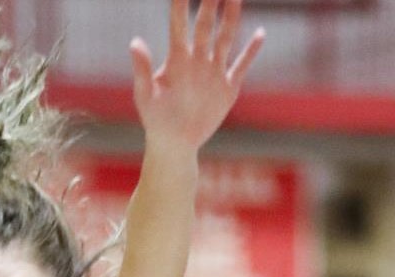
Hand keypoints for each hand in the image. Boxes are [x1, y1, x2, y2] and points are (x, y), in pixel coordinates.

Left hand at [129, 0, 265, 150]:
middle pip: (206, 24)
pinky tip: (259, 33)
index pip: (179, 22)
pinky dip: (251, 51)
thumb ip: (142, 69)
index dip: (181, 2)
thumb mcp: (145, 96)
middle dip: (211, 2)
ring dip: (231, 18)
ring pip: (225, 38)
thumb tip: (135, 42)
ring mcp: (213, 72)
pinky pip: (241, 65)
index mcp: (176, 59)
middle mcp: (196, 60)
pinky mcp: (227, 88)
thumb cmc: (155, 121)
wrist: (174, 145)